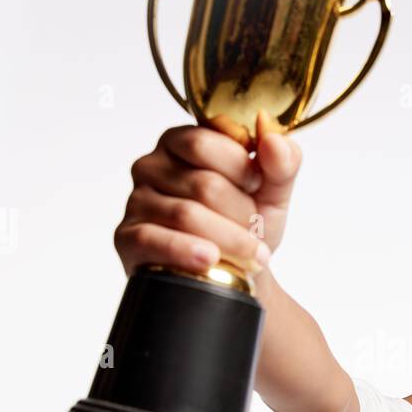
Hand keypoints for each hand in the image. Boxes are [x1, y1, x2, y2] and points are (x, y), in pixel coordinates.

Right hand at [114, 110, 302, 277]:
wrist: (235, 274)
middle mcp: (151, 165)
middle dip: (241, 214)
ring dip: (228, 240)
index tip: (257, 186)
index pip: (204, 143)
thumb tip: (272, 138)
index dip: (239, 168)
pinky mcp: (128, 237)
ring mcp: (136, 201)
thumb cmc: (247, 224)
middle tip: (258, 233)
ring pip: (186, 215)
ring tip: (251, 256)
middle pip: (202, 185)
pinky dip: (186, 251)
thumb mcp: (273, 192)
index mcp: (181, 141)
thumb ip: (282, 162)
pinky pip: (154, 240)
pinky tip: (210, 260)